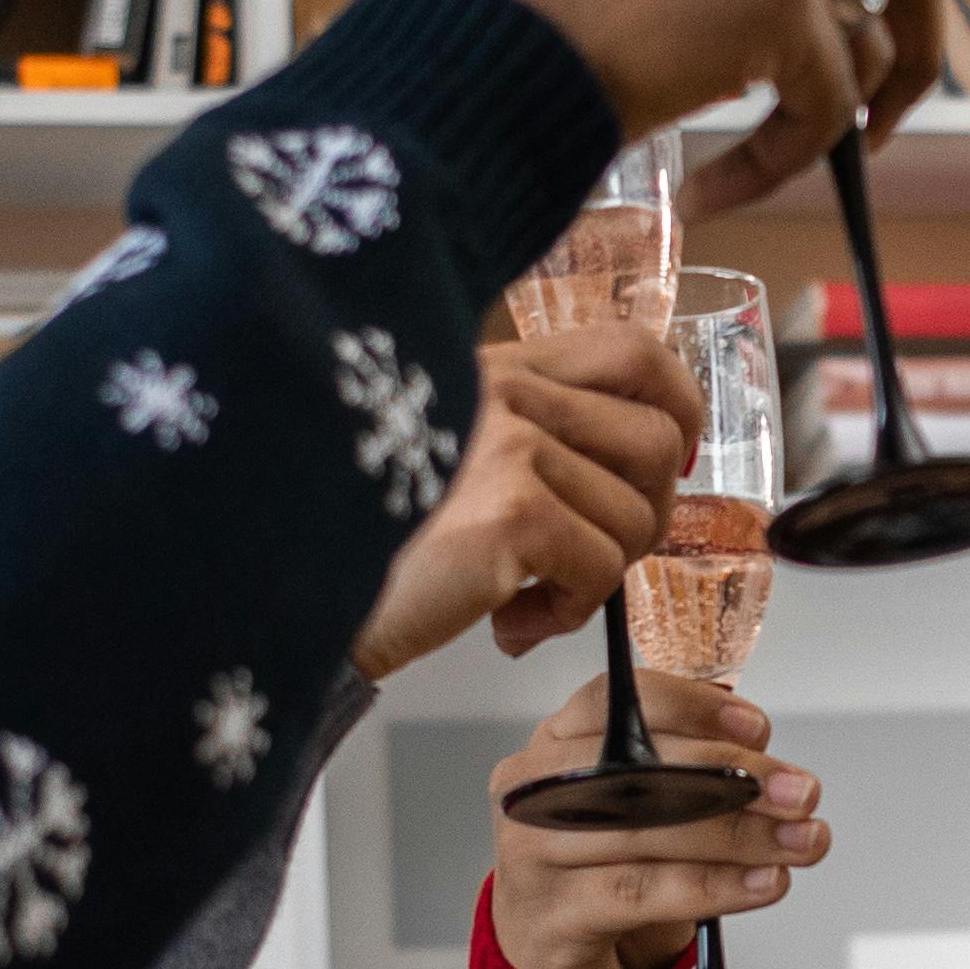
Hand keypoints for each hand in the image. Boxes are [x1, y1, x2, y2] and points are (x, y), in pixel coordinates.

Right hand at [358, 326, 705, 678]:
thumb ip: (535, 440)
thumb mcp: (455, 455)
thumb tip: (650, 467)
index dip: (677, 408)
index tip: (671, 460)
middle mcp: (506, 391)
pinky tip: (508, 617)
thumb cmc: (375, 539)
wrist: (292, 587)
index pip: (633, 351)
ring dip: (595, 578)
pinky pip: (603, 571)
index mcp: (496, 366)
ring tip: (523, 595)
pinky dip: (568, 613)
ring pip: (635, 518)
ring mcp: (511, 447)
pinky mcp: (514, 513)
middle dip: (643, 516)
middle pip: (655, 442)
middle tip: (585, 557)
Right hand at [441, 0, 953, 214]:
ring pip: (872, 33)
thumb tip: (808, 12)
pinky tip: (719, 188)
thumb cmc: (518, 23)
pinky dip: (787, 160)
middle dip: (923, 23)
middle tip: (896, 89)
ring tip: (778, 156)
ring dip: (844, 109)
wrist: (474, 62)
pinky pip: (829, 102)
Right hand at [487, 674, 824, 968]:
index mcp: (553, 743)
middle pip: (640, 768)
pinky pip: (642, 894)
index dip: (692, 707)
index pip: (617, 701)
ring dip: (738, 835)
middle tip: (800, 793)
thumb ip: (687, 765)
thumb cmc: (600, 864)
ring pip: (648, 832)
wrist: (549, 948)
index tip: (757, 728)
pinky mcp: (553, 916)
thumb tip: (762, 751)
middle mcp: (534, 790)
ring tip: (799, 842)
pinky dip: (711, 887)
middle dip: (735, 777)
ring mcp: (533, 854)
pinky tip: (762, 883)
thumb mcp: (635, 802)